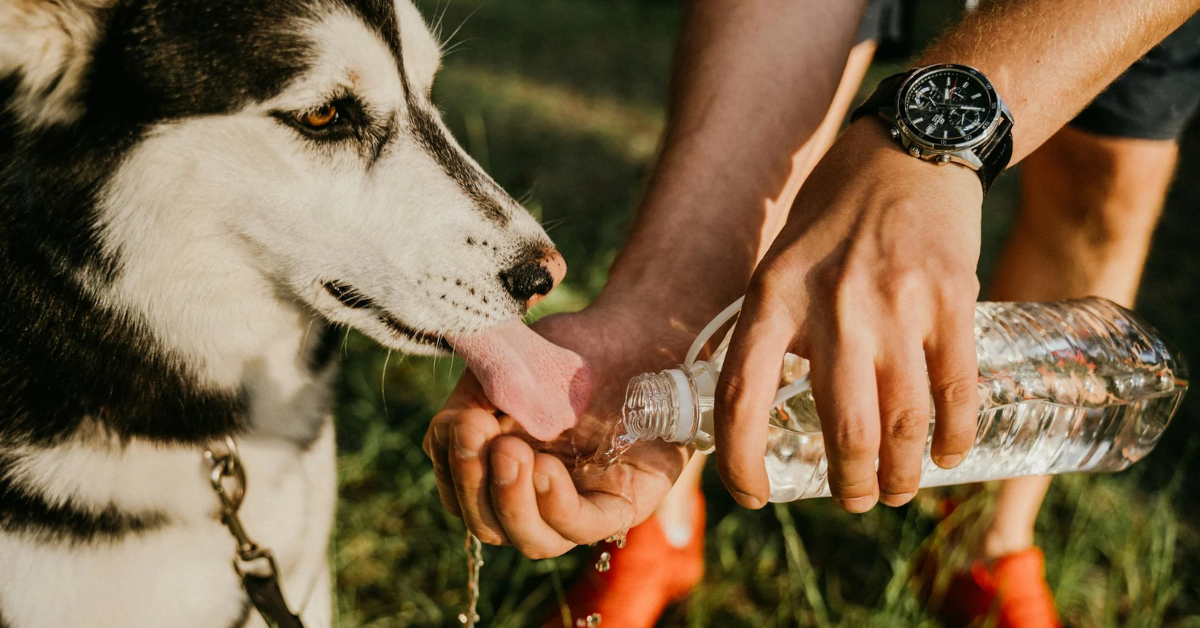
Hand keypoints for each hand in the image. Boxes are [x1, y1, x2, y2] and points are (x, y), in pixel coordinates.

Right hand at [422, 303, 693, 557]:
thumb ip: (474, 395)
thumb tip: (452, 430)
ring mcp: (578, 504)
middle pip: (488, 523)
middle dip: (475, 485)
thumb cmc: (571, 350)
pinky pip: (583, 528)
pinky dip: (556, 506)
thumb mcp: (510, 364)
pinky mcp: (620, 504)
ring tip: (513, 453)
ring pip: (532, 540)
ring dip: (511, 502)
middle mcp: (536, 493)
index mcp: (501, 464)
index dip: (452, 467)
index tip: (459, 423)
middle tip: (478, 435)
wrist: (638, 334)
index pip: (460, 492)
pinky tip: (545, 470)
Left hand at [715, 118, 981, 511]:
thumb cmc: (834, 213)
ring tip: (896, 490)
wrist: (910, 147)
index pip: (742, 396)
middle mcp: (833, 305)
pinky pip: (956, 390)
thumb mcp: (779, 263)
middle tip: (854, 499)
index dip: (740, 459)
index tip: (752, 494)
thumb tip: (767, 411)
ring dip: (900, 475)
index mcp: (774, 296)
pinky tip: (947, 455)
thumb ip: (774, 331)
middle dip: (850, 485)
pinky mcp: (952, 299)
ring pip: (903, 423)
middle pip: (844, 430)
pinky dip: (953, 437)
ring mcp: (897, 304)